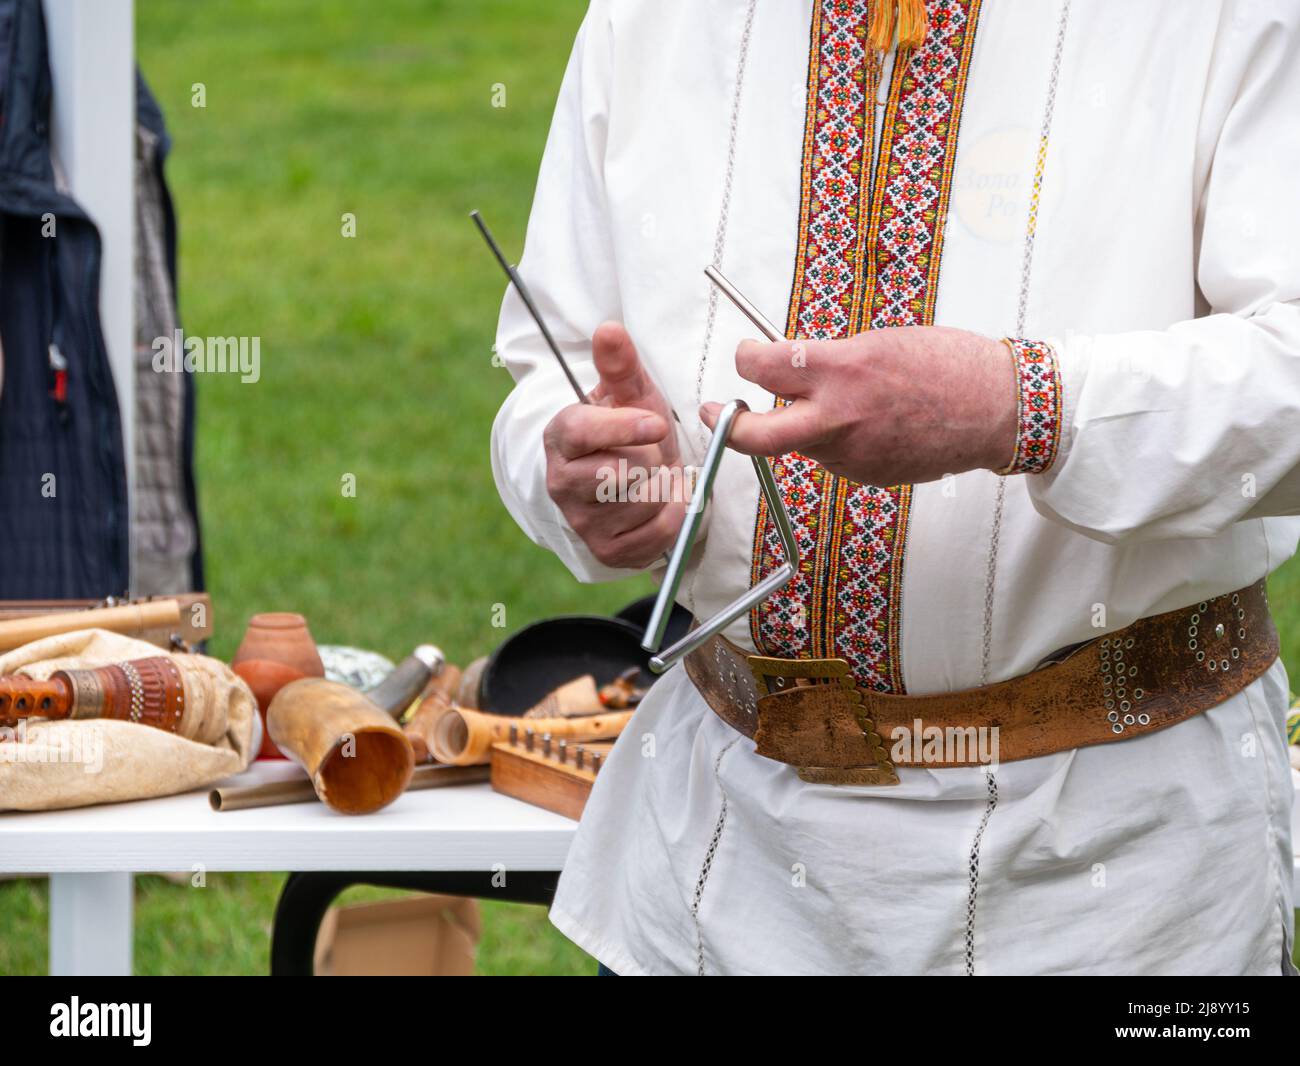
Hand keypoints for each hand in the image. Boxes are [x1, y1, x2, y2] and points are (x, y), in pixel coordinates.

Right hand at [543, 322, 685, 567]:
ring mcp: (582, 521)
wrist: (631, 478)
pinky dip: (673, 516)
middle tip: (653, 453)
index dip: (621, 427)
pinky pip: (656, 534)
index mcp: (561, 437)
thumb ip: (619, 364)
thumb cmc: (629, 429)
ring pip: (642, 503)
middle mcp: (562, 482)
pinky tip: (664, 501)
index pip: (580, 432)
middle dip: (649, 460)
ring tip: (658, 476)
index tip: (657, 422)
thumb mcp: (629, 393)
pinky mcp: (607, 550)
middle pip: (615, 473)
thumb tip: (609, 329)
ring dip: (665, 487)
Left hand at [700, 326, 1016, 485]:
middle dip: (726, 427)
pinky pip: (833, 458)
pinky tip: (874, 424)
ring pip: (801, 443)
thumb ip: (828, 361)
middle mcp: (840, 417)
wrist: (997, 409)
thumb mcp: (878, 343)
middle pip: (756, 436)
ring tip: (848, 404)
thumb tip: (790, 368)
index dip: (746, 359)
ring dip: (803, 426)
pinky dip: (838, 441)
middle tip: (715, 414)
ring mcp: (852, 453)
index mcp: (842, 370)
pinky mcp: (867, 476)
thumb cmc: (946, 365)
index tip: (746, 356)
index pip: (765, 367)